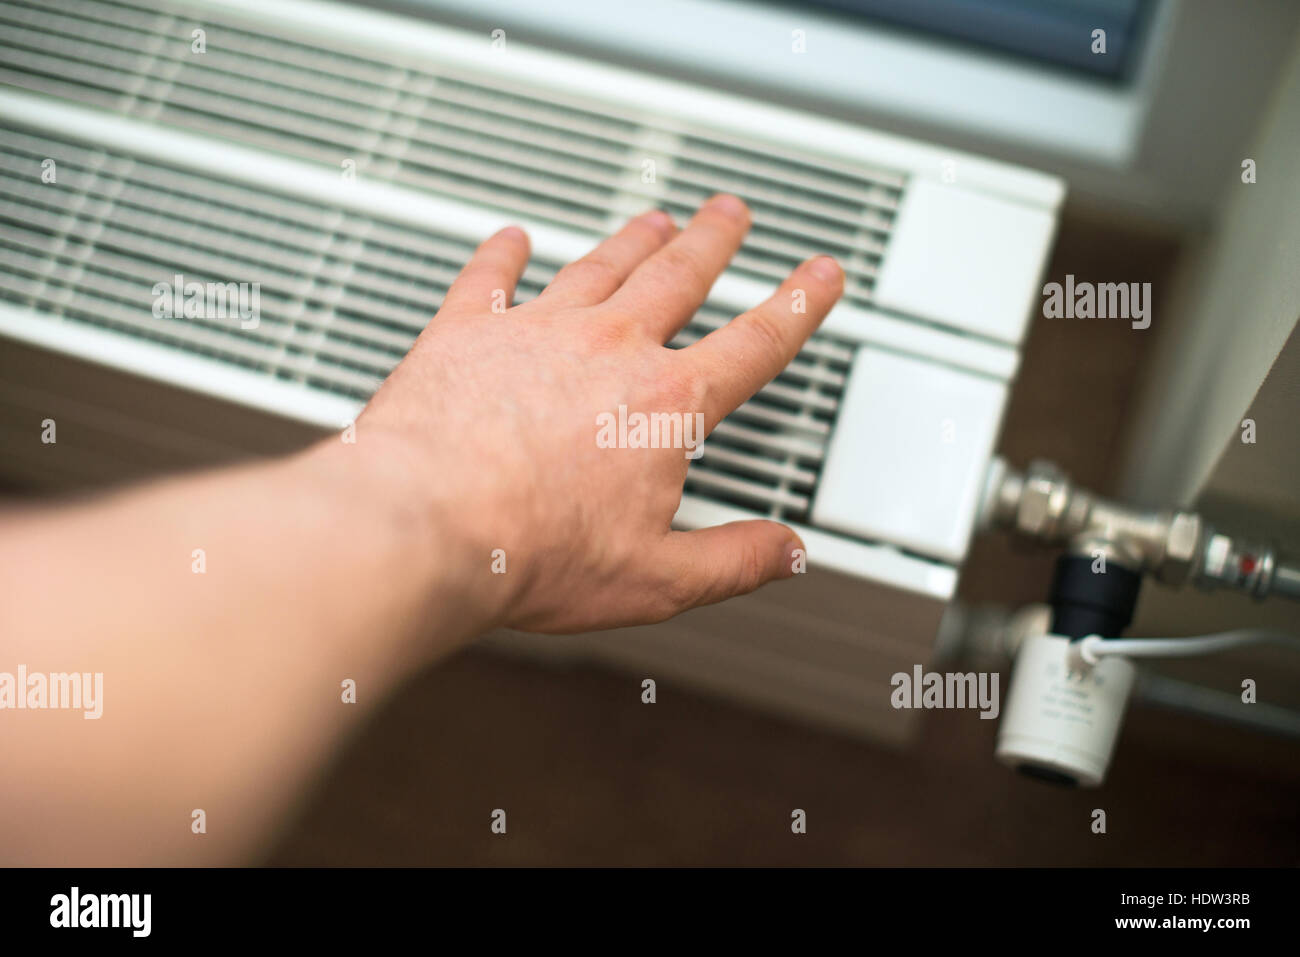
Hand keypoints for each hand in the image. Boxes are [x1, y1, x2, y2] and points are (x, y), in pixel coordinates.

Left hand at [355, 194, 843, 635]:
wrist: (423, 525)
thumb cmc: (530, 552)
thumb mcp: (656, 578)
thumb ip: (733, 560)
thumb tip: (787, 552)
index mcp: (663, 403)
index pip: (754, 342)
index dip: (797, 305)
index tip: (819, 274)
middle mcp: (605, 348)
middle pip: (676, 278)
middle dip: (712, 242)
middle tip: (730, 213)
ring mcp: (534, 332)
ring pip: (599, 267)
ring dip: (632, 240)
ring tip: (655, 218)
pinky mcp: (465, 333)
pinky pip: (490, 278)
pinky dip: (503, 255)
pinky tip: (510, 238)